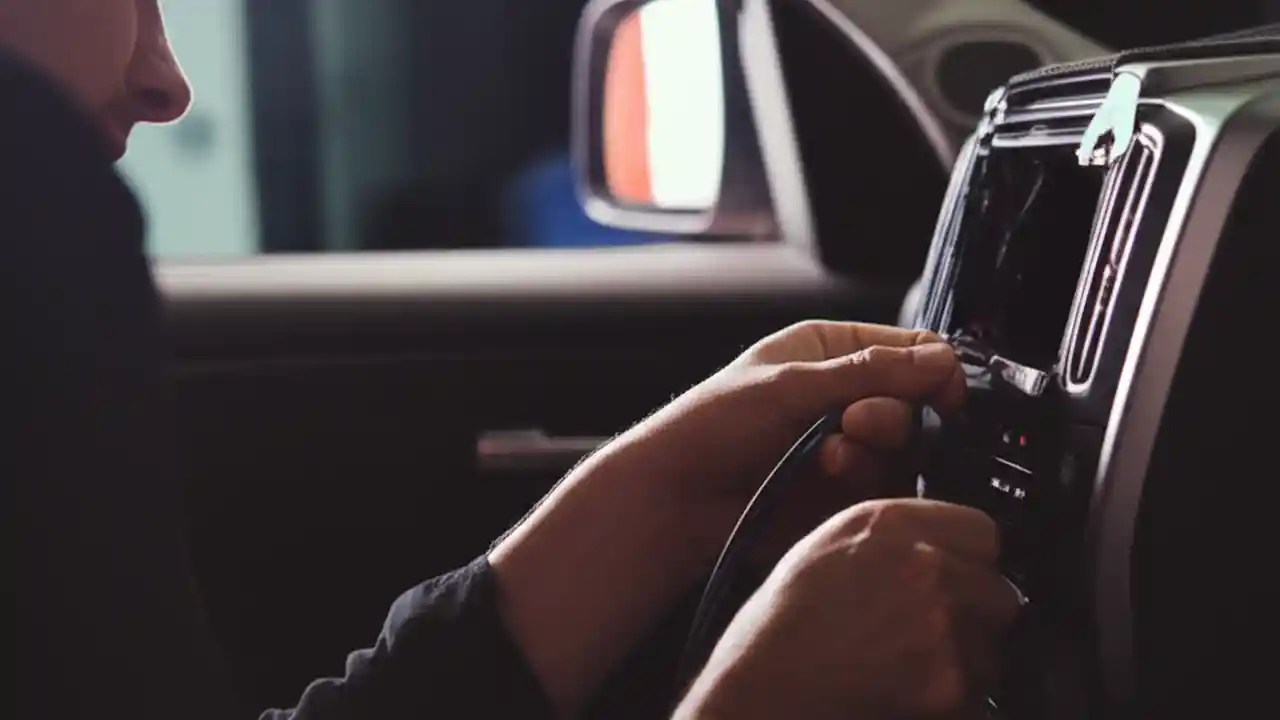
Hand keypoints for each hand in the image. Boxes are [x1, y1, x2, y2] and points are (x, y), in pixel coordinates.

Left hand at [633, 320, 966, 556]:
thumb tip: (942, 359)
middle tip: (855, 422)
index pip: (910, 347)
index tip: (944, 394)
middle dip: (892, 414)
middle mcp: (844, 395)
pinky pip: (884, 485)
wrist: (675, 499)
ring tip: (830, 454)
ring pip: (904, 448)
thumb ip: (872, 373)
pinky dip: (863, 480)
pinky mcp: (844, 493)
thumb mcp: (792, 385)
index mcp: (830, 350)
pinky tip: (827, 476)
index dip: (933, 370)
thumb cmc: (713, 426)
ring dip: (874, 450)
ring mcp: (847, 445)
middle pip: (915, 402)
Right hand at [676, 499, 1022, 719]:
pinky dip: (955, 696)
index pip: (983, 530)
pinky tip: (911, 691)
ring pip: (994, 643)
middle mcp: (924, 564)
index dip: (971, 559)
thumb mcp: (828, 547)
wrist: (765, 686)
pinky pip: (979, 688)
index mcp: (891, 523)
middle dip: (974, 612)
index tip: (961, 575)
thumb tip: (938, 548)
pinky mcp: (947, 678)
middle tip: (933, 631)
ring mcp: (941, 622)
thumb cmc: (779, 625)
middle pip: (998, 588)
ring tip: (915, 666)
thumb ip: (892, 538)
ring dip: (968, 657)